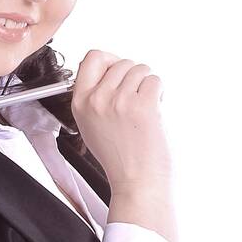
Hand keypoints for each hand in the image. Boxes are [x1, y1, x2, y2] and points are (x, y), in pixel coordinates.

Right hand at [70, 49, 173, 195]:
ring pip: (140, 69)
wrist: (137, 183)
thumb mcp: (91, 127)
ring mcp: (120, 101)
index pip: (92, 58)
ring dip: (148, 85)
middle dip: (134, 76)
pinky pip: (155, 81)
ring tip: (146, 108)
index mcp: (81, 103)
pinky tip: (155, 111)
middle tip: (138, 98)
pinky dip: (160, 93)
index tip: (119, 70)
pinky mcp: (143, 105)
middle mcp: (98, 100)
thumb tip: (107, 69)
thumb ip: (93, 98)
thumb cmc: (120, 160)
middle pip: (121, 62)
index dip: (110, 60)